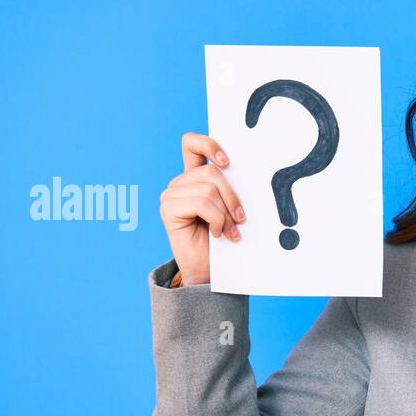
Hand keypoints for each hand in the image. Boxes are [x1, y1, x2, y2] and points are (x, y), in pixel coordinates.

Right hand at [158, 132, 245, 285]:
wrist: (210, 272)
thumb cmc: (224, 241)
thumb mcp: (230, 209)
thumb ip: (230, 188)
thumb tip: (247, 171)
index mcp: (195, 178)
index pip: (192, 144)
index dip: (208, 144)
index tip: (228, 162)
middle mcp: (180, 183)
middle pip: (211, 172)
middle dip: (232, 197)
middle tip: (241, 219)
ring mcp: (171, 195)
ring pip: (208, 189)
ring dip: (226, 213)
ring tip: (230, 232)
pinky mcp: (168, 208)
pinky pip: (201, 203)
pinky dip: (217, 220)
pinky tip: (218, 234)